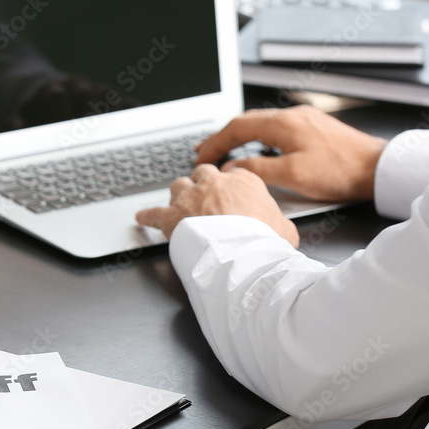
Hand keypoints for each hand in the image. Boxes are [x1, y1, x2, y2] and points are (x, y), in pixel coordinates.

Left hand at [136, 164, 299, 246]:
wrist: (241, 254)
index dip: (228, 186)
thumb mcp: (286, 230)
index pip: (233, 175)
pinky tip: (142, 218)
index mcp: (242, 182)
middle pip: (201, 173)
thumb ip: (281, 224)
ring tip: (178, 205)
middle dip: (201, 184)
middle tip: (202, 196)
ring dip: (178, 195)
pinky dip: (147, 216)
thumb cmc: (265, 242)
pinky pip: (152, 212)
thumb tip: (285, 232)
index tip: (228, 193)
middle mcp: (213, 184)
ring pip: (177, 186)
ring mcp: (189, 198)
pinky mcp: (170, 217)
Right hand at [194, 105, 386, 202]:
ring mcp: (303, 120)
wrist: (377, 168)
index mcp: (283, 123)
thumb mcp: (291, 175)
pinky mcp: (312, 129)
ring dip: (239, 137)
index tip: (201, 156)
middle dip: (222, 138)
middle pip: (246, 122)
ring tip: (225, 152)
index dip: (214, 143)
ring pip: (261, 125)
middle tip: (205, 152)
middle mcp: (292, 116)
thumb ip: (256, 169)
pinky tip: (256, 150)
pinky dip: (258, 139)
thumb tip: (232, 168)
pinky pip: (276, 129)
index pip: (236, 127)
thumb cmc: (340, 171)